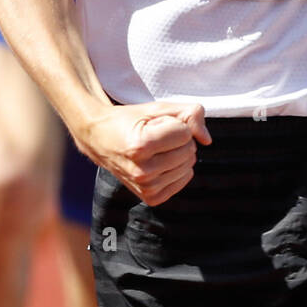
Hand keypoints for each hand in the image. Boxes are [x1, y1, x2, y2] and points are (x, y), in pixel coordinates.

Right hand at [80, 100, 210, 205]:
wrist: (99, 140)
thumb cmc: (130, 120)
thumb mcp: (157, 108)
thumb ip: (190, 113)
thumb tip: (207, 140)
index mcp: (140, 146)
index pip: (185, 133)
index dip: (174, 123)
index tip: (153, 125)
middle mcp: (142, 171)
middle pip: (189, 150)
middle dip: (178, 138)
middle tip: (154, 136)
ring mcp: (146, 187)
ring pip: (189, 165)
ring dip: (177, 153)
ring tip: (154, 149)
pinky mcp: (151, 198)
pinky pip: (184, 179)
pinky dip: (178, 168)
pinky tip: (159, 162)